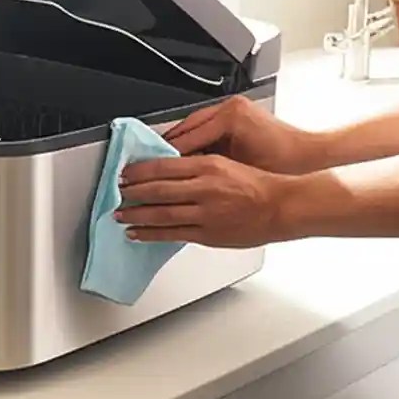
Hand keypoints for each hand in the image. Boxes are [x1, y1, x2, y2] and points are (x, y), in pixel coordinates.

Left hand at [116, 154, 294, 247]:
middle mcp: (204, 188)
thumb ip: (195, 167)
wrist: (282, 206)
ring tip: (120, 215)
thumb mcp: (225, 163)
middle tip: (116, 193)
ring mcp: (205, 213)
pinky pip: (173, 234)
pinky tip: (137, 233)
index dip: (139, 171)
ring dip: (135, 215)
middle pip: (157, 190)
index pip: (163, 166)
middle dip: (131, 192)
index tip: (124, 173)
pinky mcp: (208, 234)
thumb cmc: (257, 185)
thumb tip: (165, 170)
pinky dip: (151, 234)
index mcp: (208, 166)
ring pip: (161, 213)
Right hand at [165, 95, 315, 173]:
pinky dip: (194, 142)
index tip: (152, 170)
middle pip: (185, 127)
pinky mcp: (235, 113)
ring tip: (164, 163)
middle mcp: (230, 107)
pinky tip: (186, 158)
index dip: (168, 156)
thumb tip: (179, 175)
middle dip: (168, 148)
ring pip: (193, 126)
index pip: (187, 136)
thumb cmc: (286, 165)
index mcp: (231, 116)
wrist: (311, 156)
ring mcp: (232, 108)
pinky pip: (205, 127)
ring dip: (179, 145)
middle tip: (150, 166)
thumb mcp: (241, 172)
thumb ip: (208, 169)